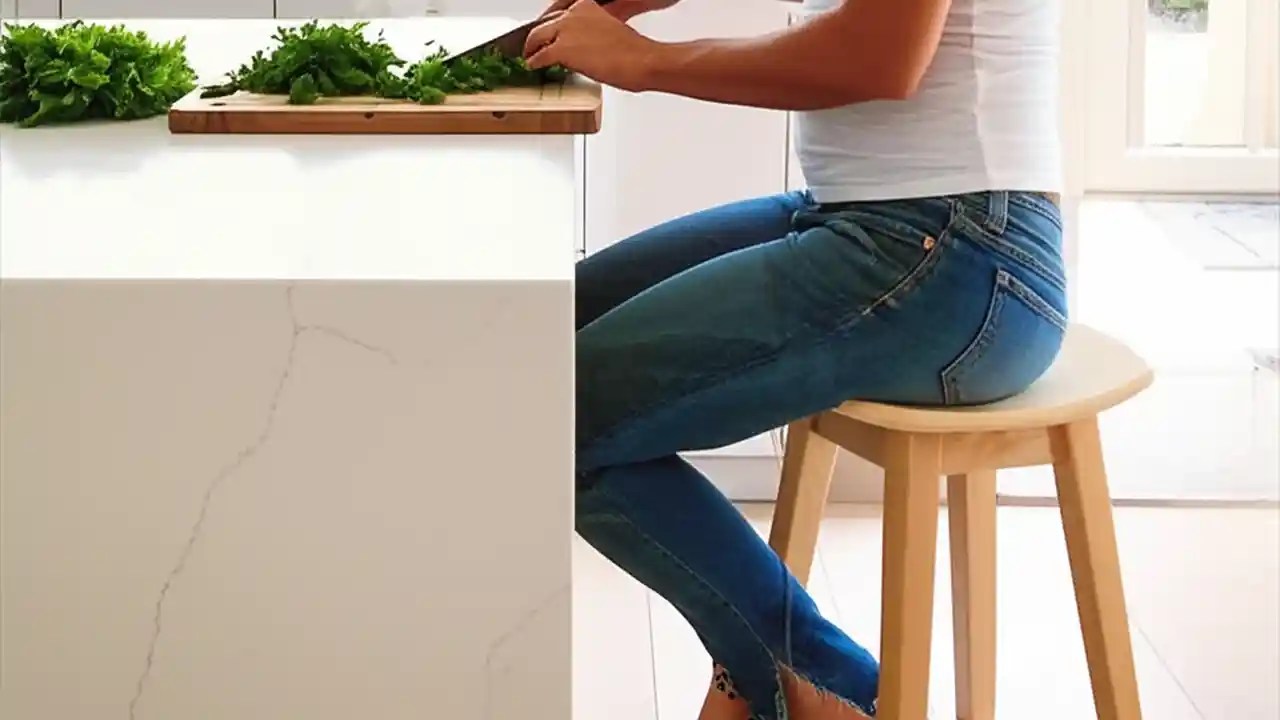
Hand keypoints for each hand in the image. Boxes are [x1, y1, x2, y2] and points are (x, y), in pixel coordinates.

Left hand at [525, 0, 661, 91]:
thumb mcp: (609, 31)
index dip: (551, 28)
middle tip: (533, 47)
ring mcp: (567, 29)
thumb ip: (590, 33)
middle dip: (537, 37)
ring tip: (529, 57)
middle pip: (544, 23)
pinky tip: (533, 66)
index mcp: (587, 5)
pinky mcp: (562, 48)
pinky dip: (534, 62)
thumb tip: (580, 47)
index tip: (548, 36)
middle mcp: (574, 13)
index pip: (559, 15)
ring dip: (531, 48)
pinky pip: (540, 55)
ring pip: (537, 36)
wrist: (641, 60)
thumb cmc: (632, 52)